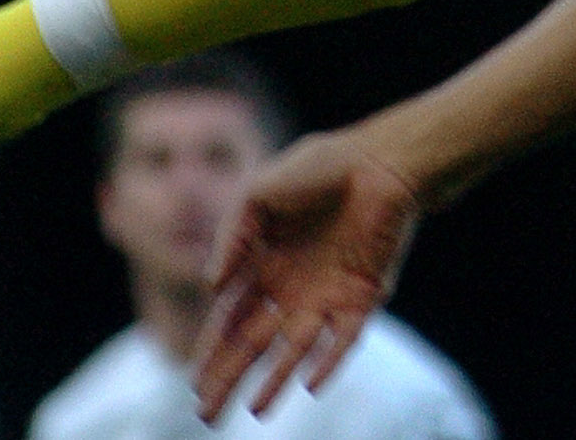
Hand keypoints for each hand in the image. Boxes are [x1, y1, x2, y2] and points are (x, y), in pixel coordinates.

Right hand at [193, 131, 423, 422]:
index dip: (212, 350)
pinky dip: (329, 361)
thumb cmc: (318, 169)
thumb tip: (210, 286)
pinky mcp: (363, 296)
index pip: (230, 318)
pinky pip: (343, 338)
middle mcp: (290, 289)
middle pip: (255, 344)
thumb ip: (230, 237)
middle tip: (207, 415)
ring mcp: (326, 296)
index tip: (195, 382)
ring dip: (276, 380)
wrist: (380, 161)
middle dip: (230, 378)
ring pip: (296, 349)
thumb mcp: (258, 193)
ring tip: (257, 411)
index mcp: (261, 266)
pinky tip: (310, 385)